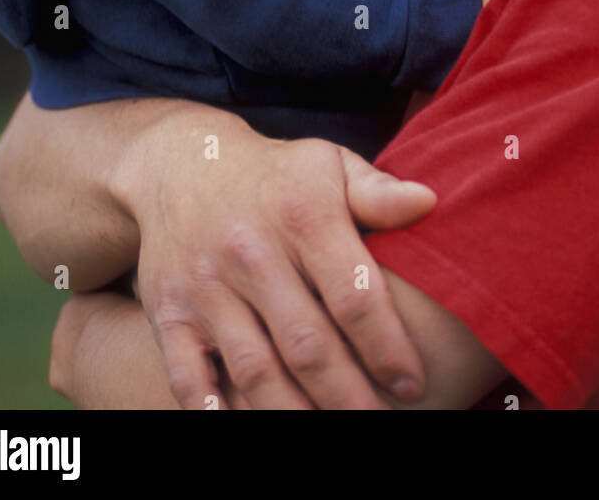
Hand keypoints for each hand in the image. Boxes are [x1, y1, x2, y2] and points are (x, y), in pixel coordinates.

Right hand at [115, 108, 437, 409]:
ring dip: (296, 414)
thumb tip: (428, 201)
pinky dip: (218, 415)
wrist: (182, 164)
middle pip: (307, 345)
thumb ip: (377, 191)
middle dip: (349, 397)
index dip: (387, 347)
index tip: (414, 383)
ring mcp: (206, 288)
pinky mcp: (170, 314)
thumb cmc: (277, 175)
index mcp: (300, 213)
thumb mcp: (327, 163)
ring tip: (330, 435)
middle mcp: (251, 252)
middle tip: (378, 423)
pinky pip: (190, 379)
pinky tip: (252, 426)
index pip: (353, 295)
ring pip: (256, 371)